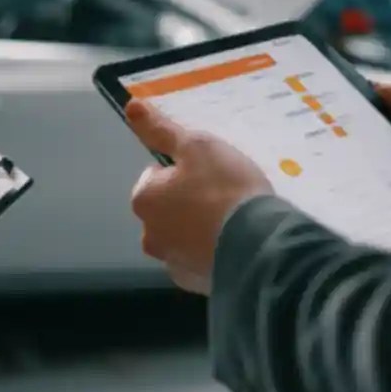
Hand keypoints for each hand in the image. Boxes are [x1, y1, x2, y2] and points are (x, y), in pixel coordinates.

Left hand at [126, 99, 272, 294]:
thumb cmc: (225, 189)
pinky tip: (237, 244)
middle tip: (224, 196)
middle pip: (167, 211)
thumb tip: (132, 107)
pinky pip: (202, 262)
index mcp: (145, 199)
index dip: (182, 171)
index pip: (155, 177)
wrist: (258, 247)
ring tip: (235, 221)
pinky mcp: (196, 285)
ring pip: (184, 238)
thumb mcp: (198, 146)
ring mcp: (173, 264)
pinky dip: (214, 253)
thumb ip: (162, 130)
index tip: (208, 173)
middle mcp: (150, 235)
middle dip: (188, 203)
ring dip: (201, 230)